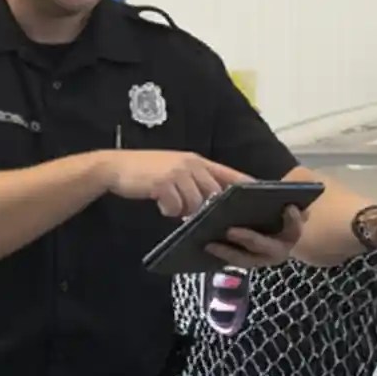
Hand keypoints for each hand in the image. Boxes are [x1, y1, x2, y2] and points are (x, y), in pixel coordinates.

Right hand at [98, 150, 252, 217]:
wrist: (116, 167)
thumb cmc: (147, 172)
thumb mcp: (175, 170)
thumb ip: (194, 182)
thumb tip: (209, 203)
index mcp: (196, 161)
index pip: (228, 174)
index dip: (245, 186)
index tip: (260, 198)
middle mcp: (191, 164)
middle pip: (214, 193)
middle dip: (208, 208)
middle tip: (193, 214)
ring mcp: (178, 172)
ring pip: (195, 203)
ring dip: (184, 210)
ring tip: (170, 205)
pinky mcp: (164, 183)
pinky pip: (176, 207)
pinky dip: (169, 210)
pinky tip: (159, 204)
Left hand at [205, 204, 306, 268]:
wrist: (275, 231)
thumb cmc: (276, 212)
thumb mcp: (280, 202)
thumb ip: (279, 197)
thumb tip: (266, 189)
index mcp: (292, 233)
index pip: (295, 227)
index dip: (293, 220)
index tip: (288, 207)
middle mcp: (279, 250)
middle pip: (265, 247)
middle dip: (248, 238)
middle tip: (230, 230)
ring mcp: (262, 259)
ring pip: (245, 259)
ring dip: (227, 252)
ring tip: (209, 243)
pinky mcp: (246, 261)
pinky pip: (233, 261)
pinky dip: (220, 254)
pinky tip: (205, 245)